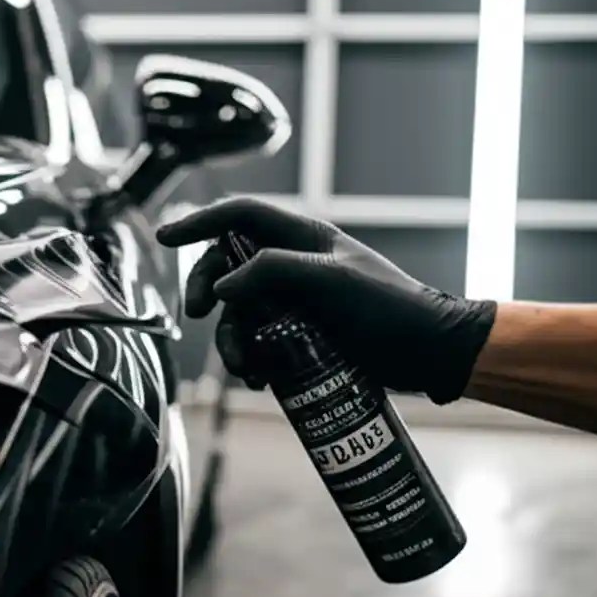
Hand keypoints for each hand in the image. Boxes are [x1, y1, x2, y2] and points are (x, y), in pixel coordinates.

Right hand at [157, 198, 496, 403]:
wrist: (430, 353)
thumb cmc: (390, 309)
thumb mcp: (332, 281)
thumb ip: (272, 272)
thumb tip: (222, 285)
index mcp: (302, 239)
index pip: (239, 217)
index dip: (199, 222)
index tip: (165, 238)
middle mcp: (293, 265)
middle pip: (227, 267)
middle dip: (206, 290)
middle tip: (198, 314)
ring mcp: (295, 302)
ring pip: (239, 313)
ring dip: (232, 340)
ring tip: (247, 367)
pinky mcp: (300, 336)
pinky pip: (258, 343)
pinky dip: (251, 360)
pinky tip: (261, 379)